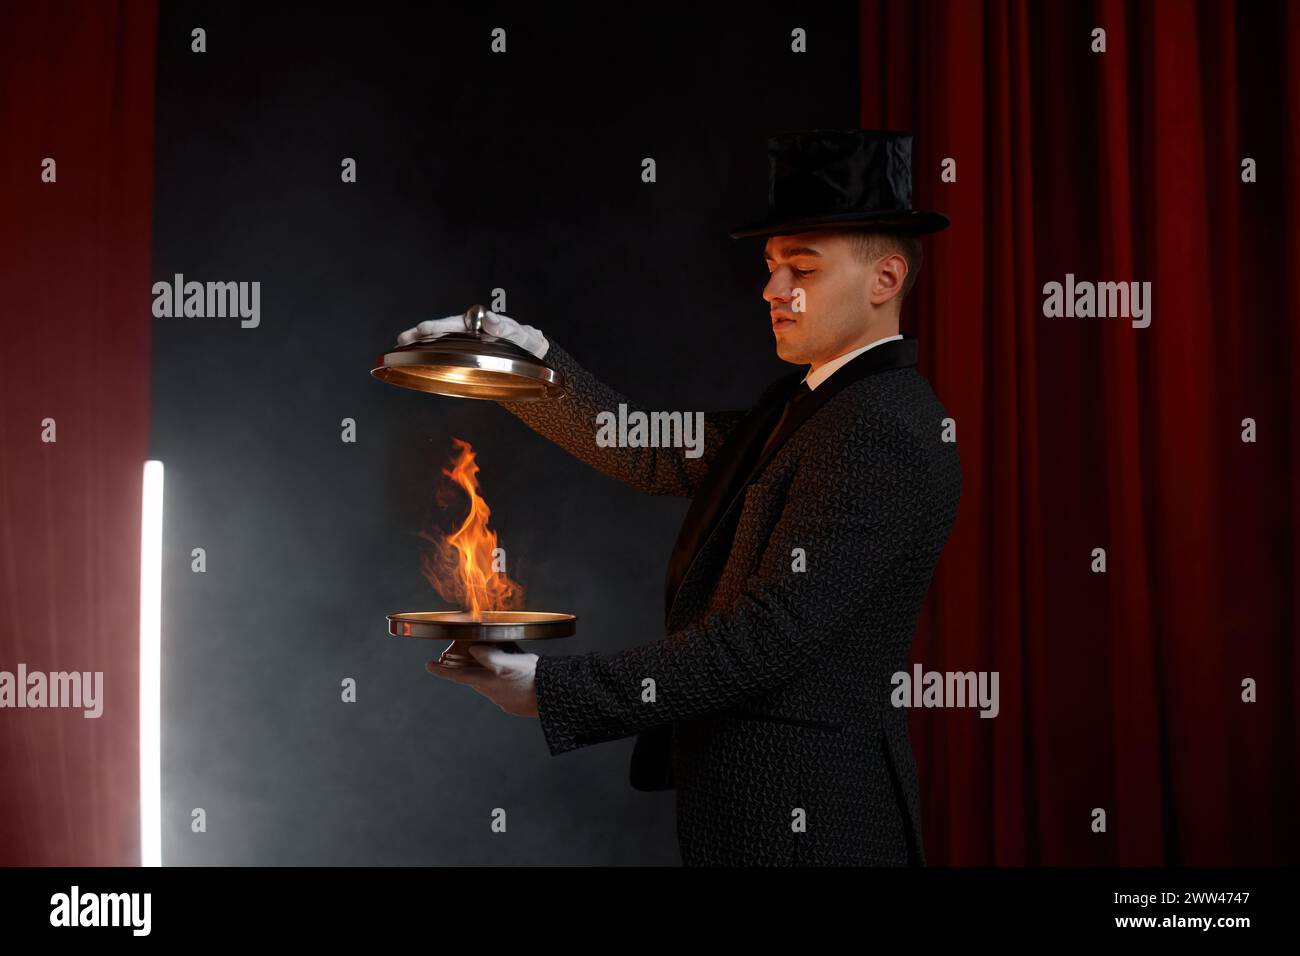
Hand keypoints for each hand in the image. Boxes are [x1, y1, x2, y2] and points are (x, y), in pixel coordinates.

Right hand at [395, 310, 548, 358]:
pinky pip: (447, 353)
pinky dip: (431, 354)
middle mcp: (469, 330)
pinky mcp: (467, 355)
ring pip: (441, 341)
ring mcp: (466, 342)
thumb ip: (507, 329)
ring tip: (401, 344)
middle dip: (422, 333)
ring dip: (421, 343)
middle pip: (442, 330)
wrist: (531, 352)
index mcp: (479, 323)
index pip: (456, 322)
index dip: (439, 326)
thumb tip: (492, 322)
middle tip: (404, 338)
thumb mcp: (521, 335)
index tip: (425, 329)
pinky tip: (416, 358)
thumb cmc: (525, 341)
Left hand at [426, 644, 539, 717]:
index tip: (428, 665)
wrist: (554, 696)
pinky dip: (504, 680)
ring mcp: (503, 699)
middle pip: (473, 678)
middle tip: (462, 658)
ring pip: (489, 683)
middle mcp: (492, 692)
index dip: (442, 670)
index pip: (458, 675)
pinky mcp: (515, 703)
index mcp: (487, 682)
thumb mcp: (508, 663)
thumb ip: (489, 656)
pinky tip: (516, 673)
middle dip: (466, 668)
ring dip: (488, 673)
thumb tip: (474, 648)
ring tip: (498, 659)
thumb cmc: (531, 678)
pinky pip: (504, 689)